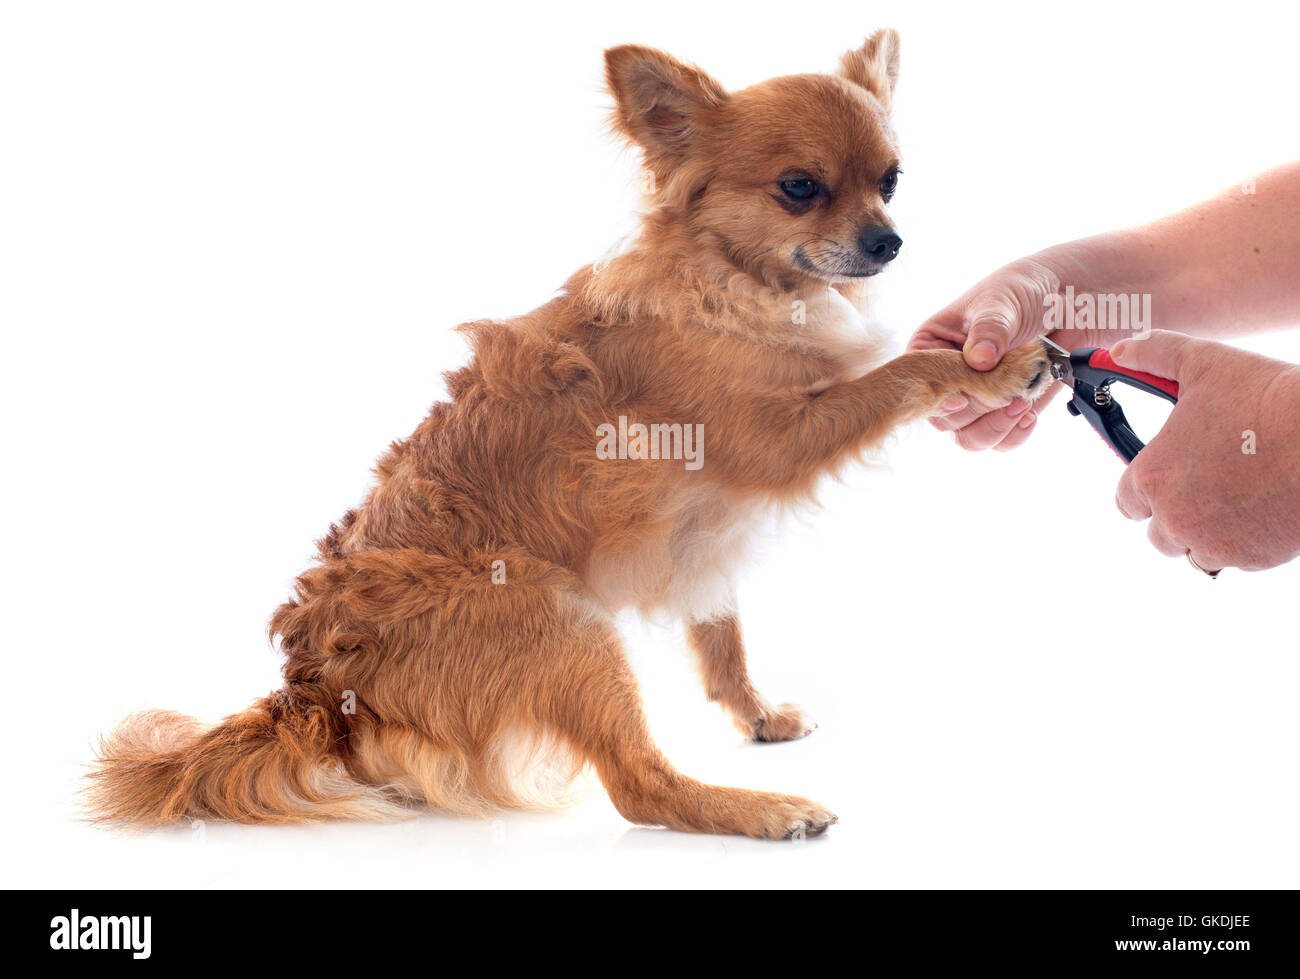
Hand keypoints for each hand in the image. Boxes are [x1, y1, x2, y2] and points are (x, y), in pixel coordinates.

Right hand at [908, 257, 1076, 449]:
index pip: (918, 384)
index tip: (962, 397)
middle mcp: (947, 380)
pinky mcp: (1004, 413)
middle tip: (1007, 391)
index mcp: (930, 349)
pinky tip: (1029, 412)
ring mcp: (975, 400)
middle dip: (978, 408)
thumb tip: (979, 358)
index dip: (935, 396)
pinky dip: (1015, 434)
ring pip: (970, 438)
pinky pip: (1001, 442)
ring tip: (1021, 403)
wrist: (1069, 300)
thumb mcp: (1000, 301)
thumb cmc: (1023, 291)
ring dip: (996, 427)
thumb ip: (989, 329)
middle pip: (944, 420)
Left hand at [1112, 331, 1299, 571]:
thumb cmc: (1268, 400)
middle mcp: (1174, 516)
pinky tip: (1260, 510)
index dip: (1143, 488)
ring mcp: (1212, 542)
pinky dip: (1241, 542)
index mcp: (1153, 476)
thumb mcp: (1204, 363)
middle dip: (1175, 511)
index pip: (1126, 500)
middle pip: (1158, 531)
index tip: (1164, 477)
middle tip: (1208, 483)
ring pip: (1192, 550)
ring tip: (1235, 497)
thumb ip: (1154, 355)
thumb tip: (1119, 352)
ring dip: (1205, 531)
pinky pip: (1232, 560)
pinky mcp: (1250, 559)